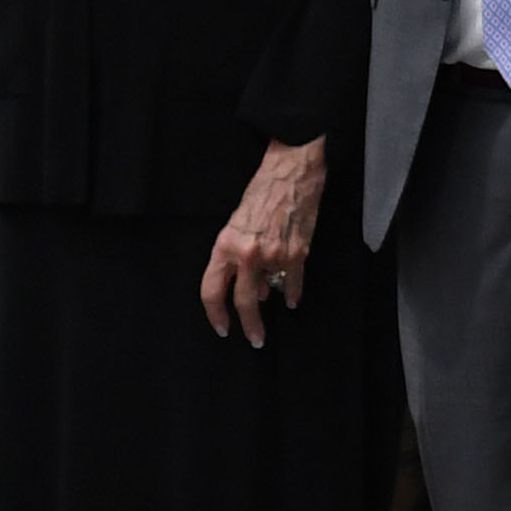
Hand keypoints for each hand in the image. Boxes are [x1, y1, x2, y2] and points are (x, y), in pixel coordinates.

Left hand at [197, 140, 325, 345]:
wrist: (291, 172)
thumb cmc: (261, 192)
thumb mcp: (236, 224)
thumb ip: (238, 257)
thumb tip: (255, 286)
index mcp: (225, 245)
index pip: (212, 290)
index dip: (216, 313)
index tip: (222, 327)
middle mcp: (248, 254)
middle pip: (244, 301)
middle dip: (249, 324)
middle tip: (254, 338)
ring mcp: (275, 255)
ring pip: (271, 291)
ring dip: (271, 300)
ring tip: (273, 307)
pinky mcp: (298, 252)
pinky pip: (293, 282)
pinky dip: (293, 292)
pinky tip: (292, 300)